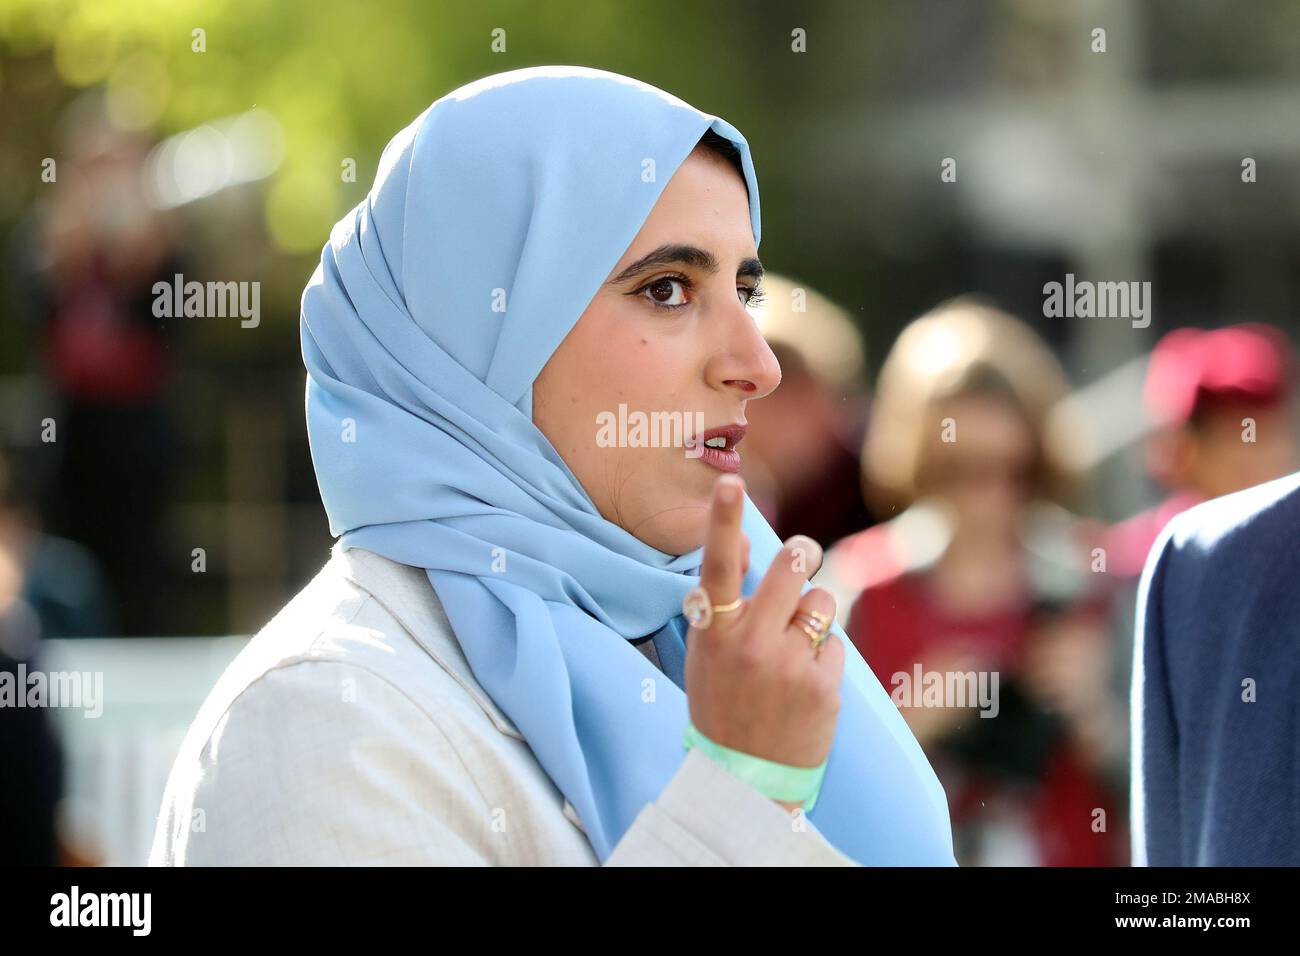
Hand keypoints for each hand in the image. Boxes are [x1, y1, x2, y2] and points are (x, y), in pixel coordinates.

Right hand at [683, 474, 844, 795]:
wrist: (745, 779)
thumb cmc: (723, 705)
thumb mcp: (707, 655)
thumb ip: (724, 604)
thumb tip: (745, 545)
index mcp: (713, 633)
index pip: (716, 568)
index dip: (723, 520)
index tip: (730, 481)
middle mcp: (749, 644)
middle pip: (793, 567)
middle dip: (802, 556)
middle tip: (801, 556)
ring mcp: (788, 666)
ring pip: (821, 602)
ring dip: (813, 614)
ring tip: (794, 647)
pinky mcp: (823, 687)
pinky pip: (834, 643)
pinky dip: (823, 657)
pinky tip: (804, 684)